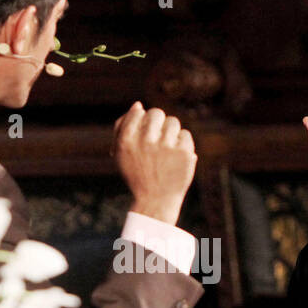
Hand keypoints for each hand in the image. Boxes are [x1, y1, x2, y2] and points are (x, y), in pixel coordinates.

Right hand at [113, 102, 195, 225]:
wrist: (155, 201)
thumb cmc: (137, 175)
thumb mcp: (122, 153)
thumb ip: (123, 127)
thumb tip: (138, 105)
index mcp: (126, 140)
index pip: (137, 112)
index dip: (142, 120)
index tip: (144, 133)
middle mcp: (145, 141)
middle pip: (156, 113)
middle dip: (158, 123)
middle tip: (158, 139)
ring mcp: (165, 146)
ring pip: (173, 122)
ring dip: (171, 133)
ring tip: (167, 149)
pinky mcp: (183, 153)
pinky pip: (185, 135)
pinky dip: (183, 144)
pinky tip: (176, 157)